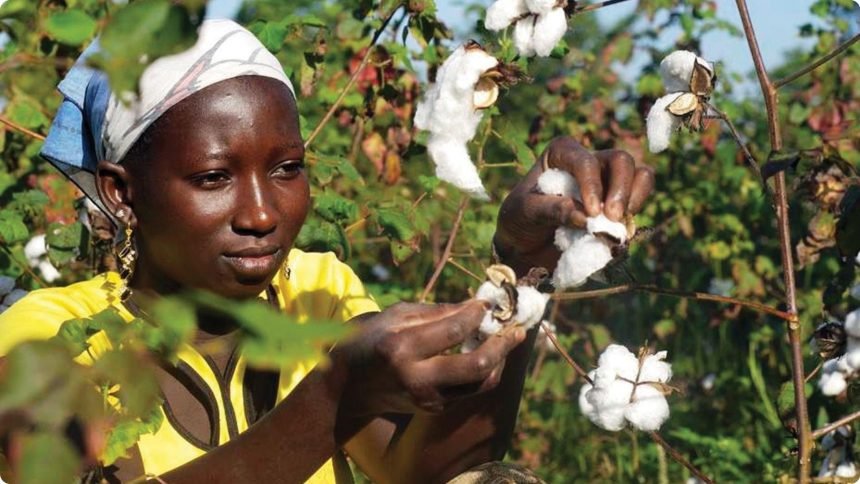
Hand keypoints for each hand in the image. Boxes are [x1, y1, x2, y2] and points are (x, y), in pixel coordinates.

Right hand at [335, 301, 526, 417]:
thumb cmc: (371, 339)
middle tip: (516, 328)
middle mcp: (416, 377)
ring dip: (501, 360)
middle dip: (503, 344)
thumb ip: (437, 311)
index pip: (455, 329)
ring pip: (481, 383)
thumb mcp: (396, 315)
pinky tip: (490, 352)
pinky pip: (470, 390)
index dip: (478, 313)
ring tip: (509, 338)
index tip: (488, 302)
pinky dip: (485, 370)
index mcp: (401, 348)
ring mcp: (427, 398)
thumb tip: (477, 306)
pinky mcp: (434, 408)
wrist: (347, 387)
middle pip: (477, 365)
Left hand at [493, 137, 654, 273]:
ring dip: (635, 198)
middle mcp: (589, 161)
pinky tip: (618, 234)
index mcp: (562, 153)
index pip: (585, 161)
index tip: (592, 213)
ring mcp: (607, 182)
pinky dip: (634, 217)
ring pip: (640, 174)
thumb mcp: (524, 212)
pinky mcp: (618, 205)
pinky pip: (640, 201)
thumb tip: (585, 216)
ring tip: (618, 224)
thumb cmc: (519, 220)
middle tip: (613, 218)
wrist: (526, 246)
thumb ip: (551, 210)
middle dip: (622, 188)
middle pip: (621, 160)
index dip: (593, 185)